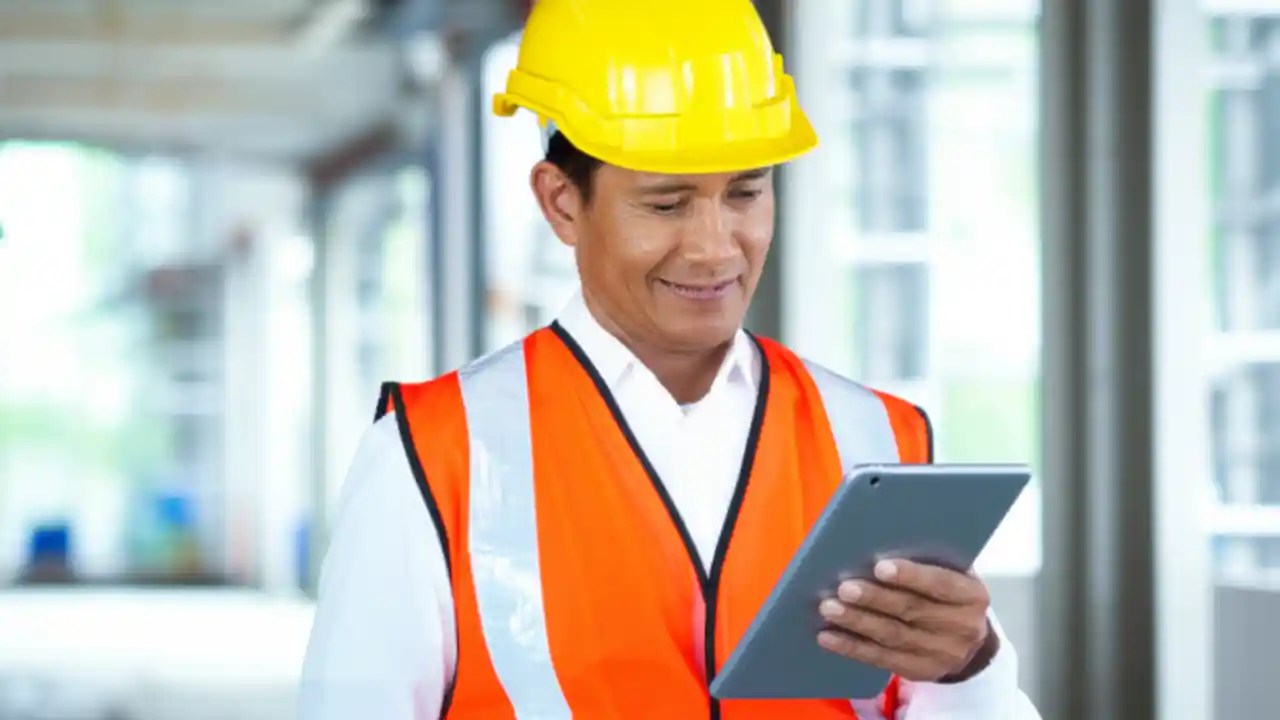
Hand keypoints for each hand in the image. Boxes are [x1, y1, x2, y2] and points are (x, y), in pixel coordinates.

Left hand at [817, 559, 996, 682]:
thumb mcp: (952, 574)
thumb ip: (927, 561)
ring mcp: (942, 654)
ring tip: (829, 608)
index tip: (879, 567)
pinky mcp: (920, 672)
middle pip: (912, 611)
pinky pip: (881, 659)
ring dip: (857, 622)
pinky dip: (851, 647)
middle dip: (874, 598)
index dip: (910, 576)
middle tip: (843, 587)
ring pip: (892, 636)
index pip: (940, 584)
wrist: (969, 644)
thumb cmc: (948, 596)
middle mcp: (962, 627)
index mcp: (972, 596)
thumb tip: (875, 543)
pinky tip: (828, 636)